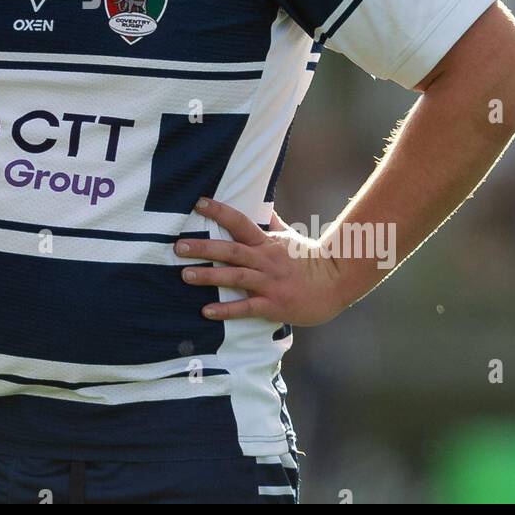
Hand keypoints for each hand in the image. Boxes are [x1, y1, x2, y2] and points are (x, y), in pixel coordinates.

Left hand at [177, 196, 346, 326]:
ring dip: (209, 276)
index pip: (240, 222)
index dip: (220, 212)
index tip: (198, 203)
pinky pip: (247, 307)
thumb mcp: (290, 237)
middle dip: (203, 248)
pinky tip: (207, 311)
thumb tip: (265, 204)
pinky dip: (226, 310)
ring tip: (185, 275)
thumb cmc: (309, 259)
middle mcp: (265, 260)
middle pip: (231, 250)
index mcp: (267, 242)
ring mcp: (269, 283)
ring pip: (235, 277)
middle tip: (178, 246)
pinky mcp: (273, 305)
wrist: (336, 284)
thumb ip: (273, 223)